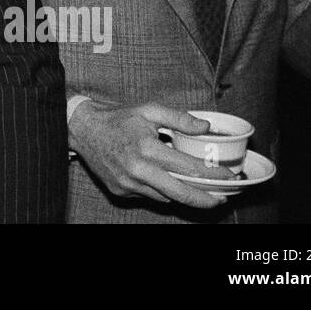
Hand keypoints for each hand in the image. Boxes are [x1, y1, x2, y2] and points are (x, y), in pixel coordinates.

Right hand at [68, 100, 236, 208]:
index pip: (188, 168)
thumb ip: (179, 118)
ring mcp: (128, 184)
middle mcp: (138, 170)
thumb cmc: (117, 118)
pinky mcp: (121, 191)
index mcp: (147, 148)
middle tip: (220, 199)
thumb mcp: (148, 110)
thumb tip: (205, 128)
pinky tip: (161, 178)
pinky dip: (159, 189)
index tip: (227, 178)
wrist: (83, 130)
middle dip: (204, 199)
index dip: (212, 176)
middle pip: (180, 193)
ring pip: (165, 197)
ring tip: (194, 187)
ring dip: (181, 194)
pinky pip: (148, 195)